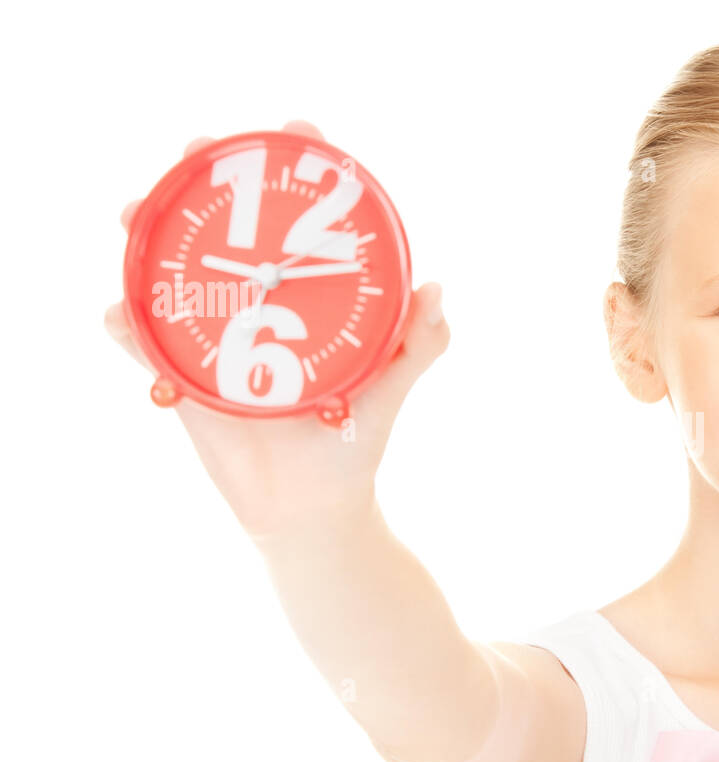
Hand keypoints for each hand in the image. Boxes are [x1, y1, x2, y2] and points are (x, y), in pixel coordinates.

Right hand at [104, 120, 450, 543]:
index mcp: (309, 302)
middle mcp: (260, 308)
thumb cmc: (353, 449)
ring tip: (134, 215)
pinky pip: (144, 344)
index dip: (298, 172)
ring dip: (147, 236)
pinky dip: (127, 326)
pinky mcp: (182, 377)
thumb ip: (418, 348)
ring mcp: (215, 338)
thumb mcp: (389, 395)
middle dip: (205, 182)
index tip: (299, 131)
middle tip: (197, 150)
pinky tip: (122, 313)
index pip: (303, 223)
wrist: (310, 514)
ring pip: (173, 273)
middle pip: (227, 230)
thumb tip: (437, 288)